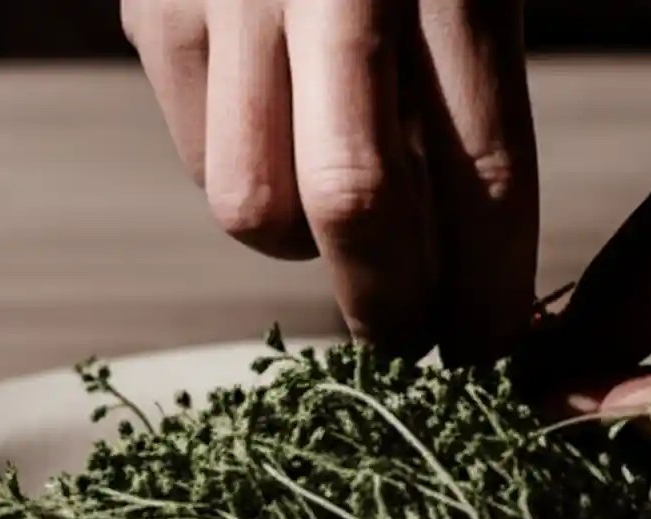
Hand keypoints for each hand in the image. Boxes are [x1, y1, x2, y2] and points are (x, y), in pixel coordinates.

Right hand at [122, 0, 538, 362]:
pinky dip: (248, 181)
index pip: (485, 173)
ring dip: (308, 248)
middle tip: (414, 349)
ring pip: (254, 207)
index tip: (494, 352)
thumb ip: (475, 85)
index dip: (491, 290)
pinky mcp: (155, 8)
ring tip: (344, 218)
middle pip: (356, 204)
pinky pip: (200, 158)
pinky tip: (285, 144)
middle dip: (393, 310)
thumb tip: (470, 260)